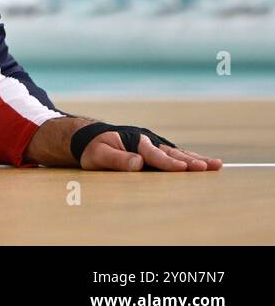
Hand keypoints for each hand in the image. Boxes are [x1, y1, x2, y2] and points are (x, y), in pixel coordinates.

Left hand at [24, 115, 222, 170]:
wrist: (89, 137)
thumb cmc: (93, 147)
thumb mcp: (98, 155)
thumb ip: (117, 159)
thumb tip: (138, 163)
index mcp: (134, 141)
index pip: (154, 155)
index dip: (169, 163)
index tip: (184, 168)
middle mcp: (146, 141)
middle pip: (172, 152)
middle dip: (191, 160)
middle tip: (210, 166)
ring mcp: (152, 144)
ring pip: (177, 152)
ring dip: (196, 159)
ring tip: (216, 165)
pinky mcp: (153, 150)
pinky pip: (173, 154)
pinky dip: (188, 159)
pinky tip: (202, 164)